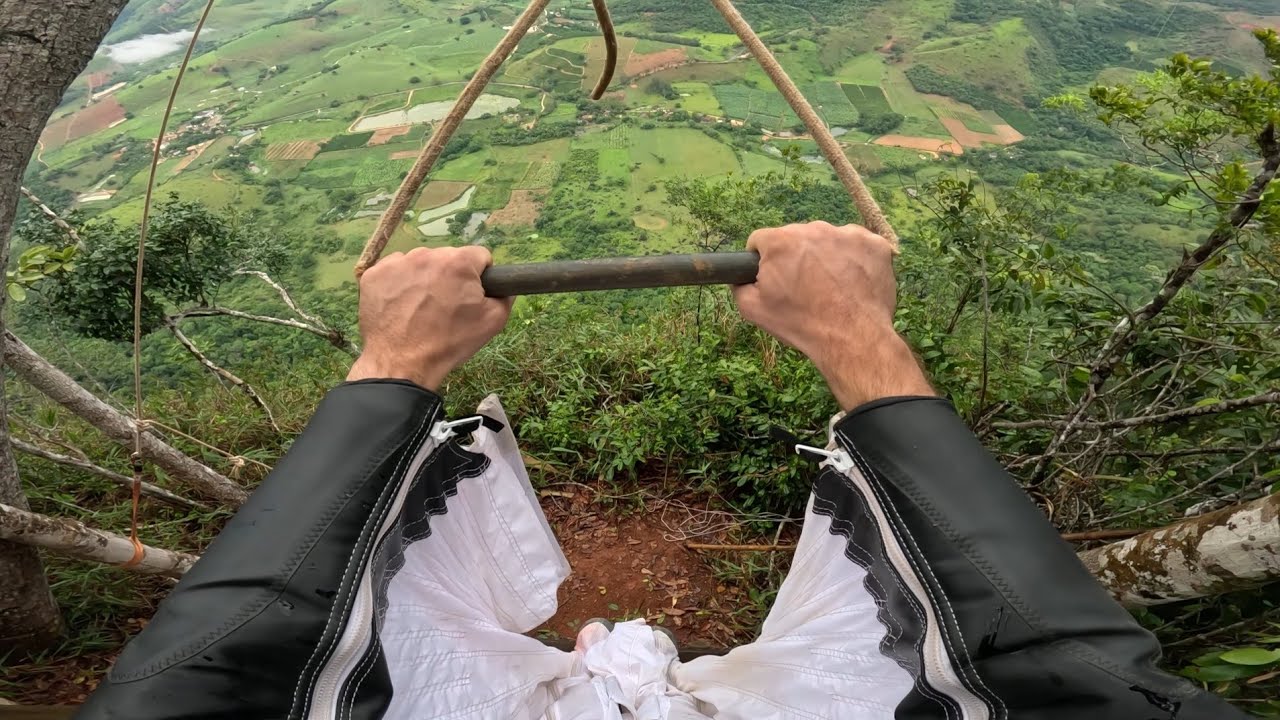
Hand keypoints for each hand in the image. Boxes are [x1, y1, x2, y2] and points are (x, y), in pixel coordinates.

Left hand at [347, 247, 512, 391]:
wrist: (402, 363)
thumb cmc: (449, 343)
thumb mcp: (493, 322)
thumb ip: (505, 296)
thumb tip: (503, 287)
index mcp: (458, 261)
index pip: (479, 257)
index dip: (480, 278)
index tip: (471, 297)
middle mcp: (427, 254)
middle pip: (448, 259)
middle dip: (451, 277)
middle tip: (446, 307)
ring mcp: (397, 263)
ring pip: (421, 263)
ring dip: (425, 279)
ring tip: (421, 309)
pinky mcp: (373, 274)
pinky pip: (395, 272)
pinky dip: (400, 285)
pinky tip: (402, 307)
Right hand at [733, 222, 934, 409]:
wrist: (852, 338)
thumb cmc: (802, 324)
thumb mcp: (754, 311)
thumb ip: (740, 286)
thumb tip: (742, 278)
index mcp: (781, 241)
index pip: (761, 240)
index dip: (764, 260)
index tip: (775, 278)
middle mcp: (814, 228)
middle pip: (797, 238)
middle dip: (797, 257)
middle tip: (805, 288)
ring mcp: (848, 234)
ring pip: (829, 240)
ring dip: (827, 257)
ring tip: (833, 288)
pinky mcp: (875, 244)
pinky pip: (858, 246)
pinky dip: (855, 261)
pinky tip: (853, 284)